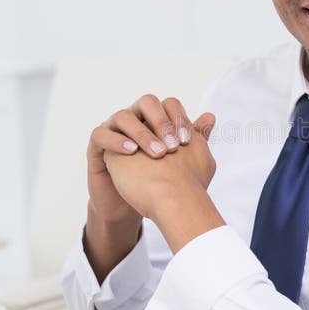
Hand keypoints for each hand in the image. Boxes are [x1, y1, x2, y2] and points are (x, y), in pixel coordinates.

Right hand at [87, 93, 213, 225]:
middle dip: (161, 121)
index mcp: (155, 121)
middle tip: (172, 146)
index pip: (167, 104)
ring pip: (123, 116)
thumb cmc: (157, 182)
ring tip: (156, 153)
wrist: (135, 207)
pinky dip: (115, 140)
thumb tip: (210, 116)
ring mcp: (115, 131)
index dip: (178, 117)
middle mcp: (136, 120)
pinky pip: (100, 134)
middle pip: (146, 102)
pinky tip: (131, 151)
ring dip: (141, 132)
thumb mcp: (180, 161)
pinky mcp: (97, 147)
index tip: (187, 140)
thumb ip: (194, 138)